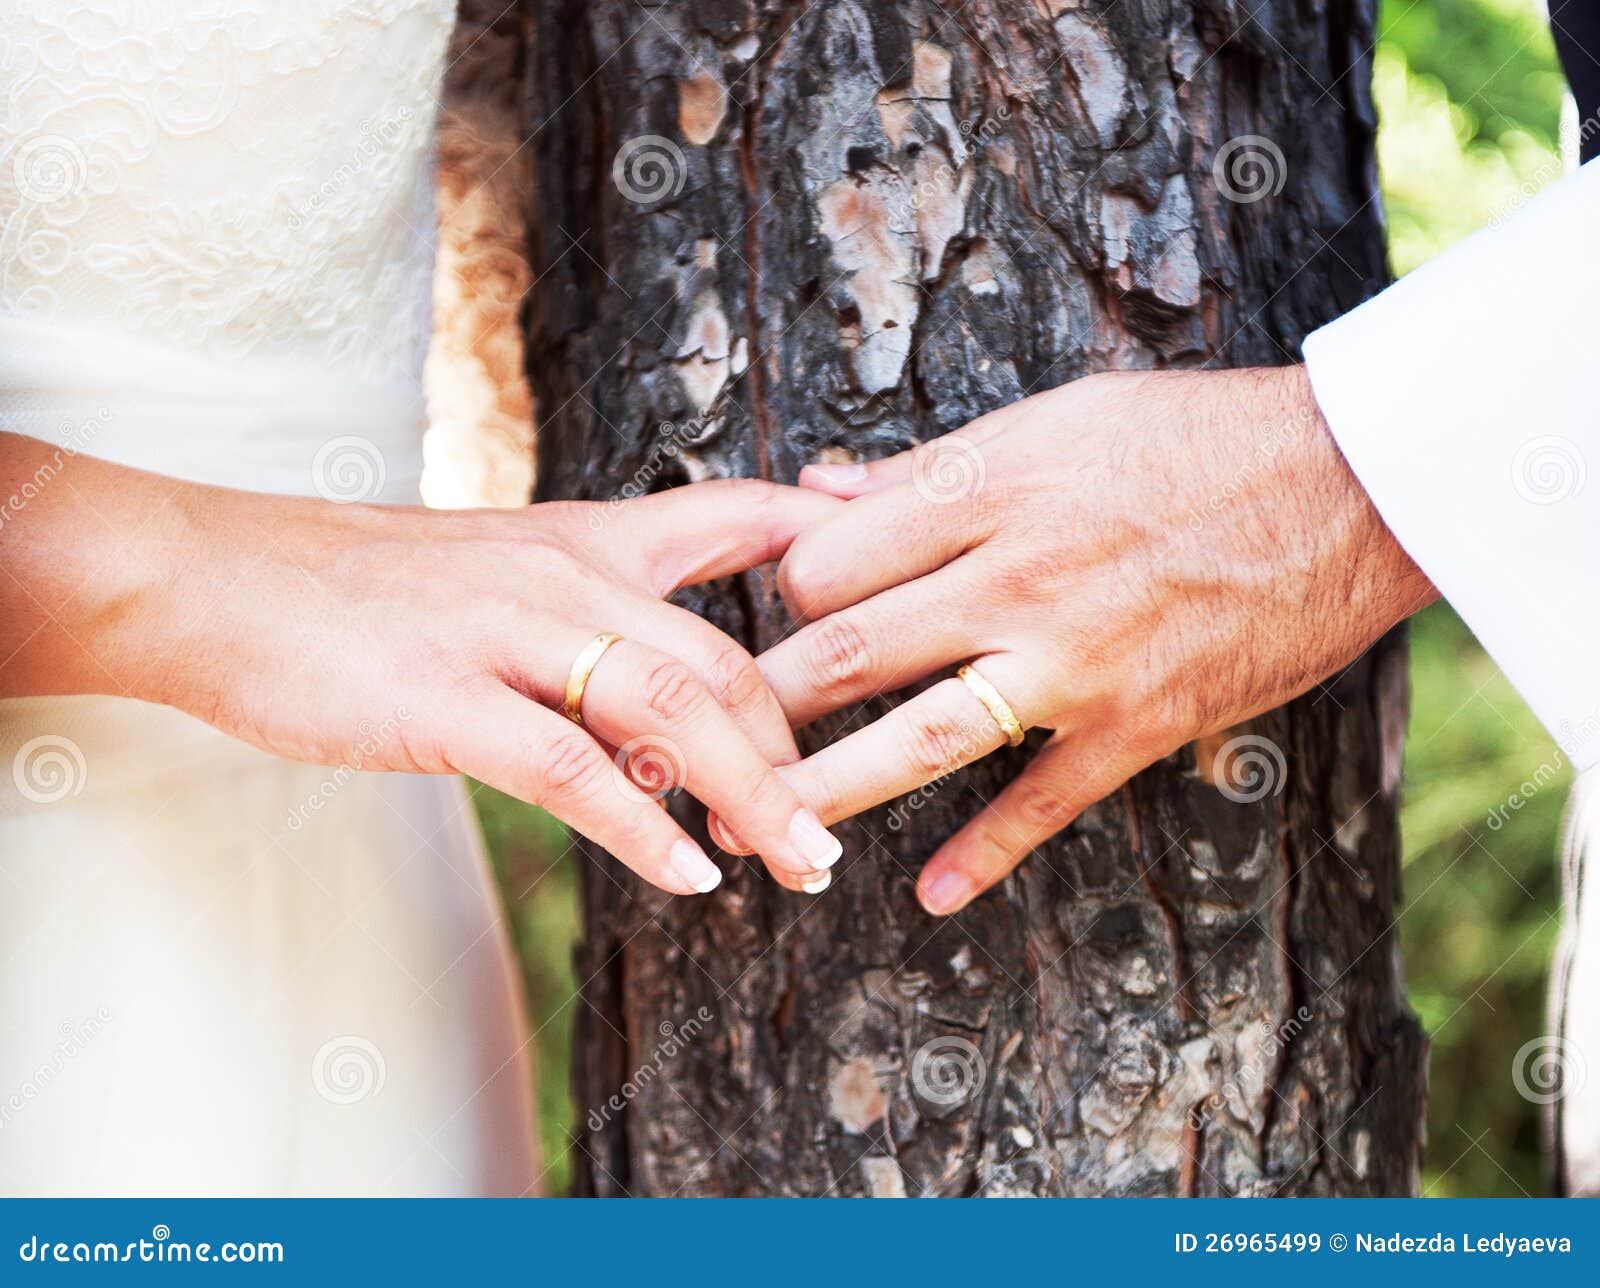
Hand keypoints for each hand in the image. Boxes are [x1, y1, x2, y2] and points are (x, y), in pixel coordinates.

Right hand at [0, 435, 843, 895]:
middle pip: (722, 653)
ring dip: (749, 797)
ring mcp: (505, 632)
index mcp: (579, 536)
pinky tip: (685, 877)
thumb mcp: (485, 570)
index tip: (884, 578)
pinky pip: (572, 769)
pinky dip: (640, 830)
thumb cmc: (349, 588)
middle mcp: (561, 573)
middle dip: (793, 744)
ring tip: (798, 861)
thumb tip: (648, 712)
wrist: (212, 580)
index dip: (819, 540)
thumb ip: (578, 621)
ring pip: (669, 709)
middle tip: (833, 820)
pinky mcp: (445, 698)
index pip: (734, 515)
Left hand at [733, 367, 1434, 913]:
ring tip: (761, 829)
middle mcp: (1014, 580)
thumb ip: (930, 467)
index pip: (829, 560)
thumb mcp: (1055, 416)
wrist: (1346, 485)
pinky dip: (982, 853)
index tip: (767, 619)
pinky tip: (928, 894)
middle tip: (708, 740)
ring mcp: (1072, 662)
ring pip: (918, 739)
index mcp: (986, 492)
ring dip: (829, 790)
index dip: (778, 594)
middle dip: (765, 702)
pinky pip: (1041, 801)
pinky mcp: (1134, 724)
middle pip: (849, 651)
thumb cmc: (1193, 434)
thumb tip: (822, 488)